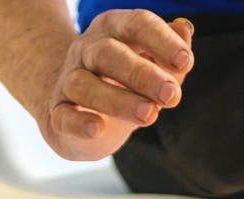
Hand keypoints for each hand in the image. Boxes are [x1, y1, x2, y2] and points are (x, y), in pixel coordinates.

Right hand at [39, 10, 193, 160]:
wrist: (79, 109)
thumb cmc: (126, 83)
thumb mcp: (155, 65)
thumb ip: (171, 52)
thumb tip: (185, 28)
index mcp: (115, 30)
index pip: (136, 24)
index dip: (162, 41)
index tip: (185, 62)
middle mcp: (88, 50)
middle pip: (108, 54)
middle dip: (142, 74)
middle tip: (171, 95)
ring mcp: (69, 80)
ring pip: (84, 85)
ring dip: (118, 100)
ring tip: (149, 114)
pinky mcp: (59, 113)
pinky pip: (63, 116)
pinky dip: (79, 123)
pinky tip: (97, 128)